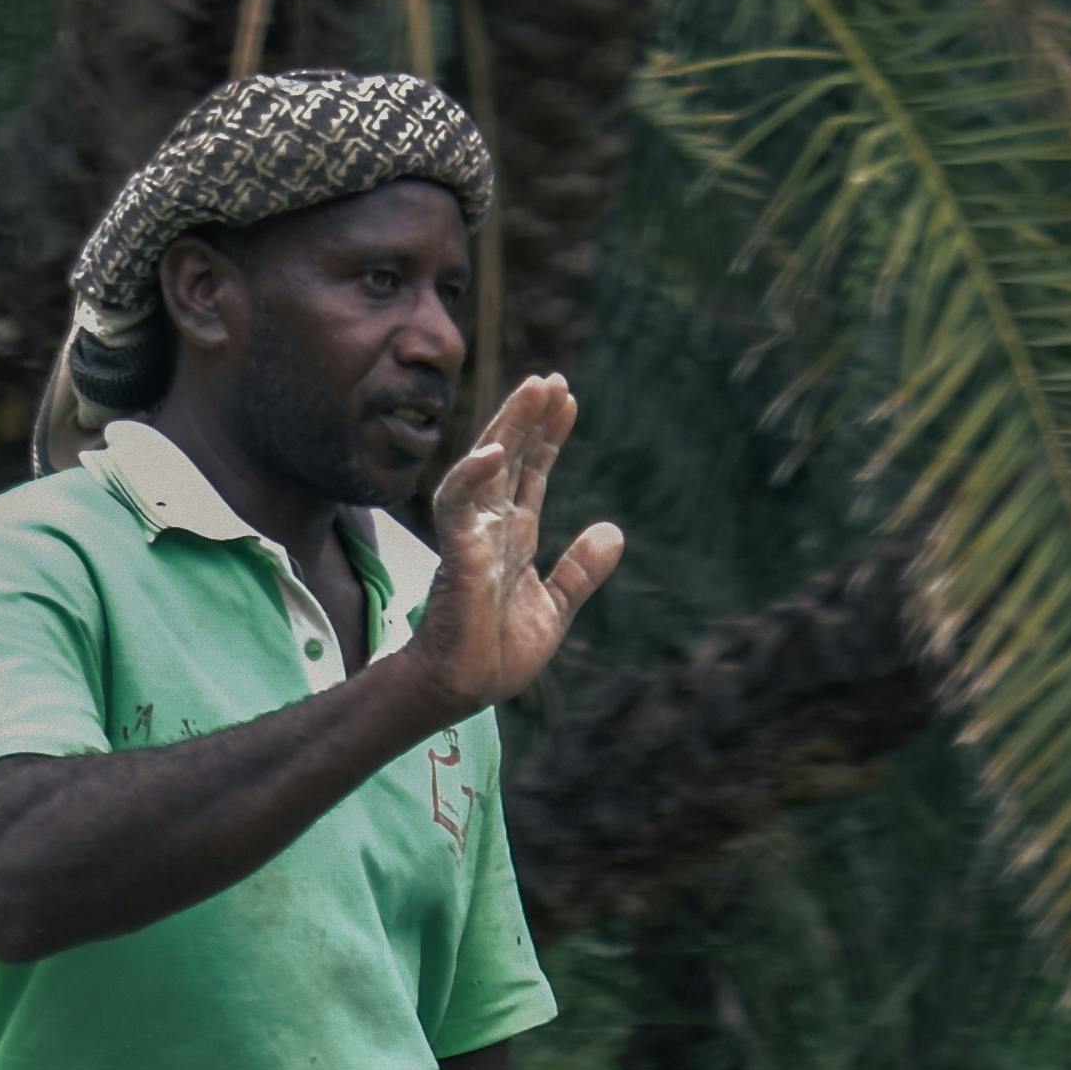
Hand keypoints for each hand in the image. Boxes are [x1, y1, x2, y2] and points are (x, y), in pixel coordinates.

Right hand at [410, 375, 623, 715]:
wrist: (466, 689)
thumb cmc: (498, 653)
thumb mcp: (555, 606)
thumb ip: (580, 570)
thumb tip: (613, 531)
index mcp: (513, 536)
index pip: (530, 472)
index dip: (547, 436)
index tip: (567, 400)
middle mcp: (491, 526)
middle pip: (510, 457)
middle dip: (529, 418)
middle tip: (552, 380)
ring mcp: (471, 536)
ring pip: (486, 467)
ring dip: (507, 428)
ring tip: (534, 390)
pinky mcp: (456, 556)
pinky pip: (457, 507)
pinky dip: (471, 478)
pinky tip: (493, 453)